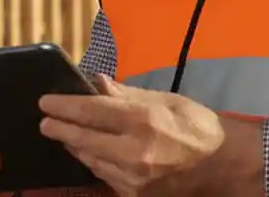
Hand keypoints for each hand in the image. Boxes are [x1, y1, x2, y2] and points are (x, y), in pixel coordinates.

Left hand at [37, 75, 262, 195]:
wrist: (223, 166)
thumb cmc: (196, 125)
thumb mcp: (165, 100)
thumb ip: (128, 94)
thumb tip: (97, 84)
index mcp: (143, 121)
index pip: (91, 112)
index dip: (64, 106)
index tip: (45, 102)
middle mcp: (134, 152)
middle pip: (83, 140)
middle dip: (60, 129)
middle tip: (45, 120)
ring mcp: (134, 179)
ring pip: (91, 161)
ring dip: (75, 146)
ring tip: (63, 134)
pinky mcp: (136, 195)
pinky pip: (105, 176)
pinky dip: (94, 162)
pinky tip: (88, 152)